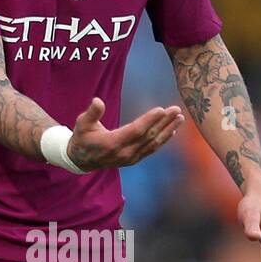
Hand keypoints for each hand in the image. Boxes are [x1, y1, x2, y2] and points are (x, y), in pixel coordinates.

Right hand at [66, 97, 183, 170]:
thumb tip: (98, 101)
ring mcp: (130, 158)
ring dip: (167, 130)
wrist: (81, 160)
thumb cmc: (82, 138)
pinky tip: (172, 130)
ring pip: (153, 144)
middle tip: (176, 109)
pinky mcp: (134, 159)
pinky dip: (163, 140)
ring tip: (179, 118)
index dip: (149, 120)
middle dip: (164, 122)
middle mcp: (124, 153)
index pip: (135, 131)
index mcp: (112, 143)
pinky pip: (151, 149)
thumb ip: (92, 113)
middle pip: (148, 136)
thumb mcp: (82, 124)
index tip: (161, 109)